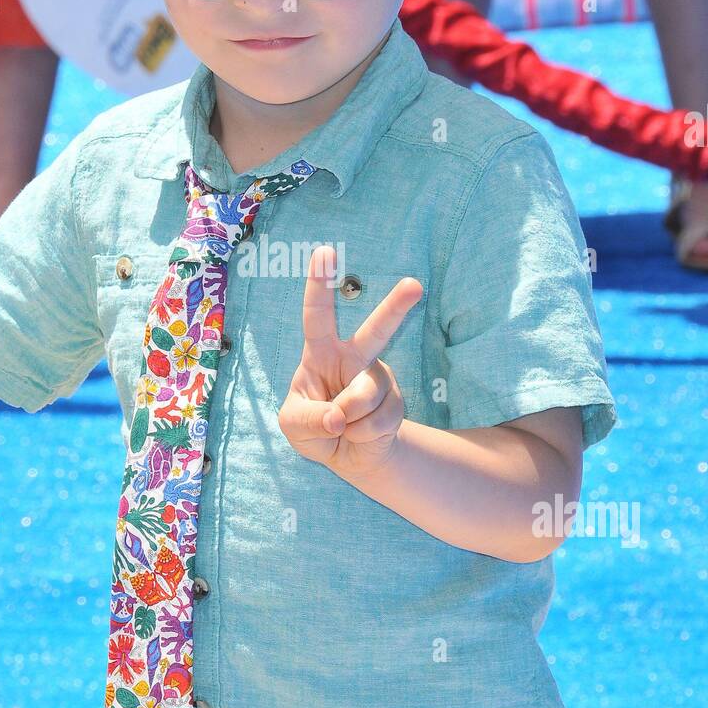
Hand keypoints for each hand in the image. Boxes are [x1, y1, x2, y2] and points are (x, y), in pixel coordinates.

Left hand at [277, 245, 423, 476]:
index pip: (317, 315)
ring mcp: (379, 379)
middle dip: (395, 308)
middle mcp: (355, 359)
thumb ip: (308, 418)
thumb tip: (337, 416)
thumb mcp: (293, 426)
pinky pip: (377, 421)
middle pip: (376, 331)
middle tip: (414, 286)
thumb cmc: (313, 428)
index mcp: (322, 353)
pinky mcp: (396, 402)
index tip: (324, 252)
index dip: (319, 284)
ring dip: (347, 421)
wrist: (348, 456)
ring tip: (342, 428)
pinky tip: (359, 434)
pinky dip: (360, 436)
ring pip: (364, 395)